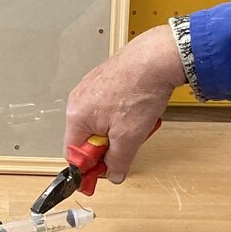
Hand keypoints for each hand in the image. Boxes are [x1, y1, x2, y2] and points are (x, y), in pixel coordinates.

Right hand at [61, 23, 186, 182]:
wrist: (156, 57)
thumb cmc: (139, 90)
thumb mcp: (129, 137)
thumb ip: (117, 161)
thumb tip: (113, 174)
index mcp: (76, 116)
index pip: (73, 153)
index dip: (90, 166)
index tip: (105, 171)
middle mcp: (78, 99)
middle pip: (87, 137)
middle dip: (109, 145)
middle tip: (128, 144)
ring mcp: (91, 87)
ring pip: (101, 121)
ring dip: (119, 129)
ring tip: (138, 122)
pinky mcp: (105, 79)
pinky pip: (109, 107)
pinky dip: (123, 113)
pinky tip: (138, 109)